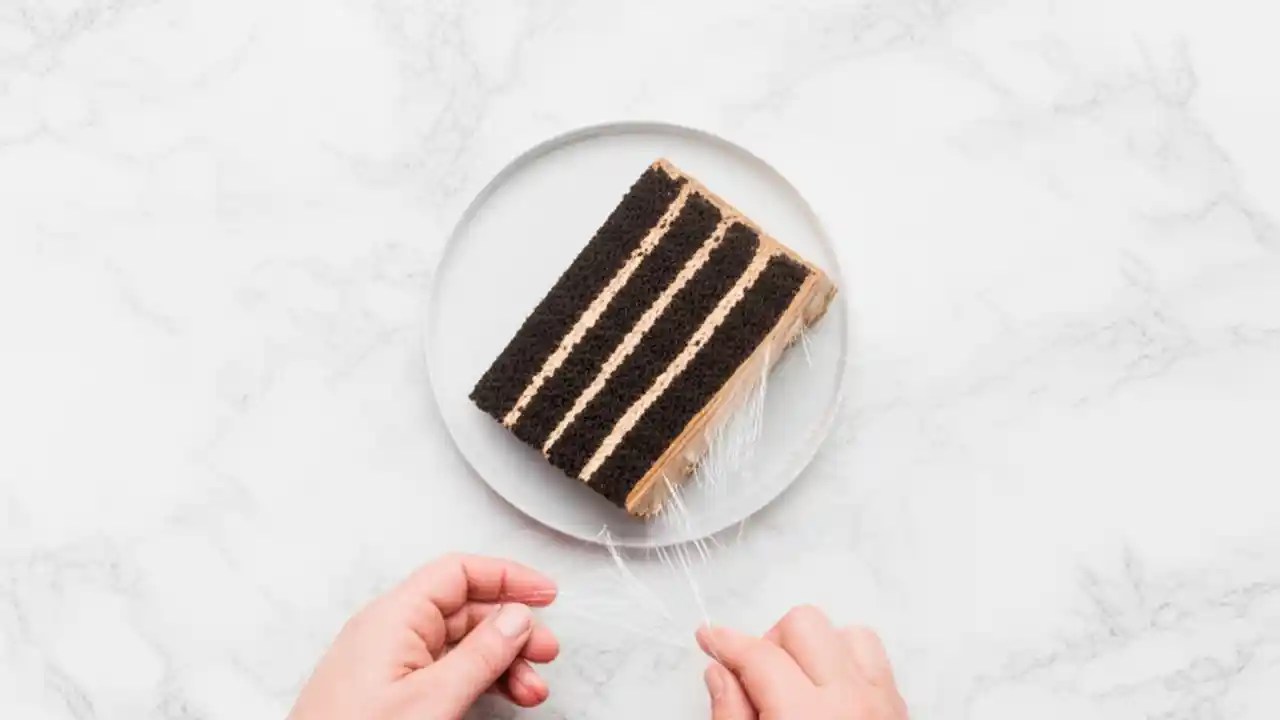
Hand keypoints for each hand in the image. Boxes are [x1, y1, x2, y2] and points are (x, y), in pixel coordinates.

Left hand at [289, 554, 558, 719]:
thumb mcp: (433, 698)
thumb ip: (480, 655)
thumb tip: (515, 618)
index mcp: (393, 617)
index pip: (458, 573)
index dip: (506, 577)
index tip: (544, 593)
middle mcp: (388, 631)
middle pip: (464, 610)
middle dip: (511, 630)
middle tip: (544, 652)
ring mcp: (387, 661)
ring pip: (458, 644)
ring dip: (501, 661)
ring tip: (529, 688)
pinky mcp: (387, 689)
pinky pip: (442, 669)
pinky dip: (477, 679)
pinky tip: (499, 696)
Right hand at [696, 606, 907, 718]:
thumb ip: (731, 716)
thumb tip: (721, 674)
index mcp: (805, 716)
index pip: (759, 654)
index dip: (725, 640)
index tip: (709, 637)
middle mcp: (850, 701)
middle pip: (803, 625)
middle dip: (771, 642)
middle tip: (753, 676)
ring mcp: (881, 703)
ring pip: (847, 632)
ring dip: (816, 648)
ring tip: (796, 682)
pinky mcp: (899, 709)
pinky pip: (875, 658)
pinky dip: (847, 662)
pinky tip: (828, 690)